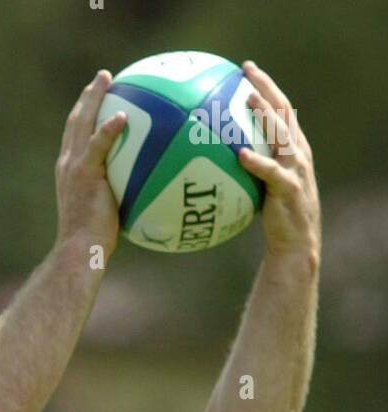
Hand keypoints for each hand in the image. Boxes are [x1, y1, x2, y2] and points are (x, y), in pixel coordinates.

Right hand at [54, 71, 125, 258]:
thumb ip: (120, 198)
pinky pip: (98, 145)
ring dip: (93, 98)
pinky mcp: (84, 174)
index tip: (95, 98)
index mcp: (70, 173)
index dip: (84, 115)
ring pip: (81, 124)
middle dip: (88, 97)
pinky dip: (108, 129)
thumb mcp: (106, 217)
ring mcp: (74, 168)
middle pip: (76, 122)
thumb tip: (147, 195)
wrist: (79, 251)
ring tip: (107, 79)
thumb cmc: (94, 245)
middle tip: (102, 78)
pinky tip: (123, 115)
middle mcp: (67, 165)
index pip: (75, 137)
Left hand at [238, 60, 320, 261]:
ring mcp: (296, 169)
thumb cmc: (274, 215)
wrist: (295, 243)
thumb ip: (247, 166)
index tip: (247, 69)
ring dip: (265, 115)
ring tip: (248, 99)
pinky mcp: (289, 189)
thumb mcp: (260, 185)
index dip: (266, 86)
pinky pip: (272, 172)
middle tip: (247, 70)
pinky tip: (240, 154)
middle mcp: (297, 152)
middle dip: (266, 87)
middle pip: (284, 111)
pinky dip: (257, 162)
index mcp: (292, 147)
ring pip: (282, 134)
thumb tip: (212, 156)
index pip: (281, 108)